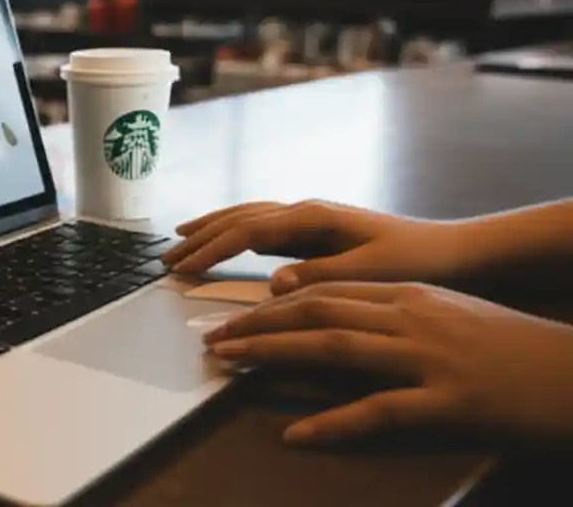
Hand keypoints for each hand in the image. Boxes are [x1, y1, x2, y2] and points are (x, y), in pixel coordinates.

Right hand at [162, 200, 469, 294]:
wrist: (450, 249)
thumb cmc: (414, 260)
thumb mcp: (369, 273)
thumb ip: (320, 276)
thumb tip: (272, 282)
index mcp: (313, 218)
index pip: (247, 231)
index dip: (211, 250)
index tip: (181, 268)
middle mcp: (304, 211)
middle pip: (238, 219)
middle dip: (199, 238)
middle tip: (164, 259)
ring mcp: (307, 218)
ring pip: (246, 216)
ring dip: (211, 228)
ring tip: (180, 240)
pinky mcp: (312, 230)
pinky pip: (260, 227)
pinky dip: (233, 232)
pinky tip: (224, 240)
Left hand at [204, 282, 572, 445]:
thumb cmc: (513, 349)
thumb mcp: (448, 318)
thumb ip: (393, 317)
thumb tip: (339, 327)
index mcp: (409, 295)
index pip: (325, 291)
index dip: (272, 304)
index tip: (234, 316)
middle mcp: (412, 317)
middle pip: (317, 312)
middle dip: (257, 324)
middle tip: (212, 339)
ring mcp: (429, 357)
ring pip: (334, 349)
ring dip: (274, 354)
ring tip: (230, 365)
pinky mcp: (449, 401)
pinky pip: (378, 412)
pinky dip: (332, 422)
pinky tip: (296, 434)